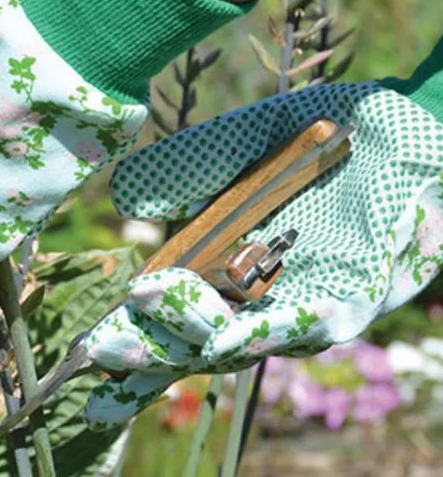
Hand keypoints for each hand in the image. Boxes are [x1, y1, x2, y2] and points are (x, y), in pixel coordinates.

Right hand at [81, 72, 442, 429]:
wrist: (391, 120)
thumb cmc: (312, 134)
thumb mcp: (234, 146)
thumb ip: (183, 170)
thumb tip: (125, 199)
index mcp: (222, 267)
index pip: (167, 320)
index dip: (128, 340)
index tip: (85, 355)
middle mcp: (259, 301)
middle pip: (192, 346)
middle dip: (146, 352)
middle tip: (99, 352)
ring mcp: (304, 309)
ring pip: (239, 342)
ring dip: (189, 336)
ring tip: (146, 314)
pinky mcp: (352, 303)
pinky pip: (303, 325)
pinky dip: (258, 328)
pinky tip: (221, 331)